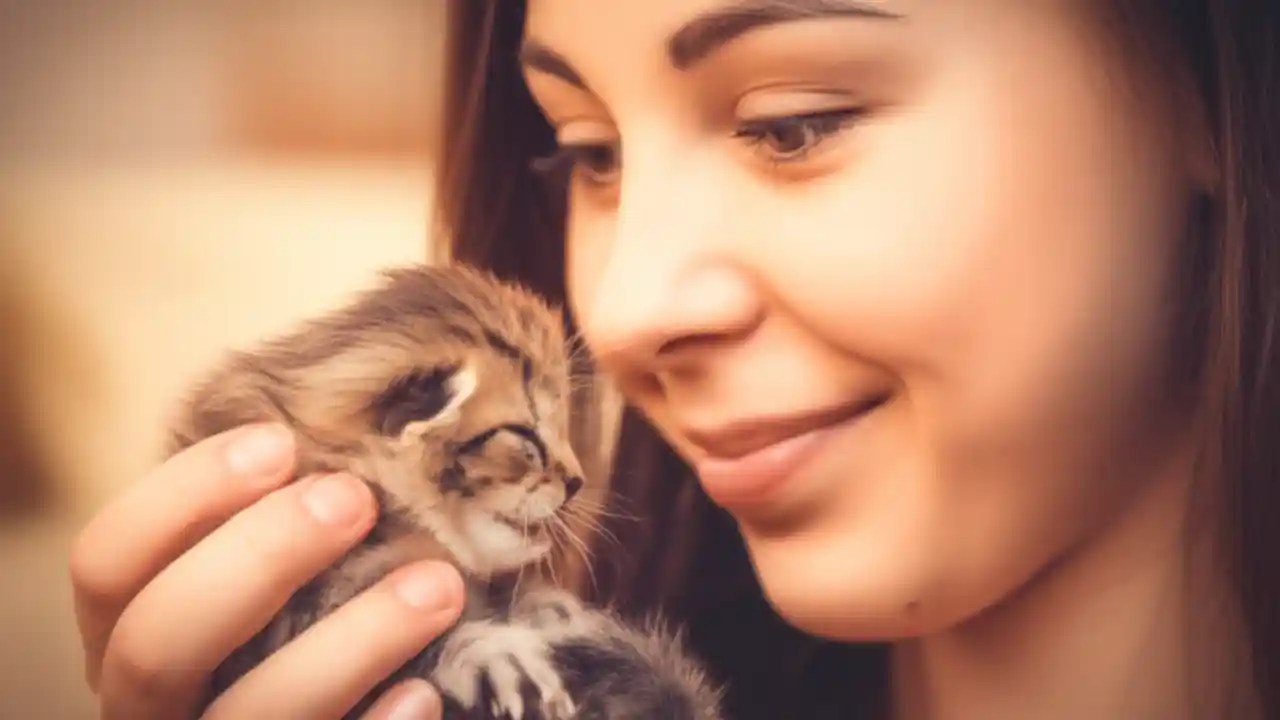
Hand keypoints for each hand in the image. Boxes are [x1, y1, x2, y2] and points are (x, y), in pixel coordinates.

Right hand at [69, 422, 464, 718]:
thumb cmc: (307, 625)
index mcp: (126, 634)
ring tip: (438, 585)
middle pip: (156, 639)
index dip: (182, 494)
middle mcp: (147, 705)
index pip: (105, 561)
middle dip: (259, 557)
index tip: (280, 440)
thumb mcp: (267, 574)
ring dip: (351, 642)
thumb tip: (342, 432)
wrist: (336, 714)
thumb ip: (276, 521)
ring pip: (251, 711)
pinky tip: (424, 689)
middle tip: (354, 498)